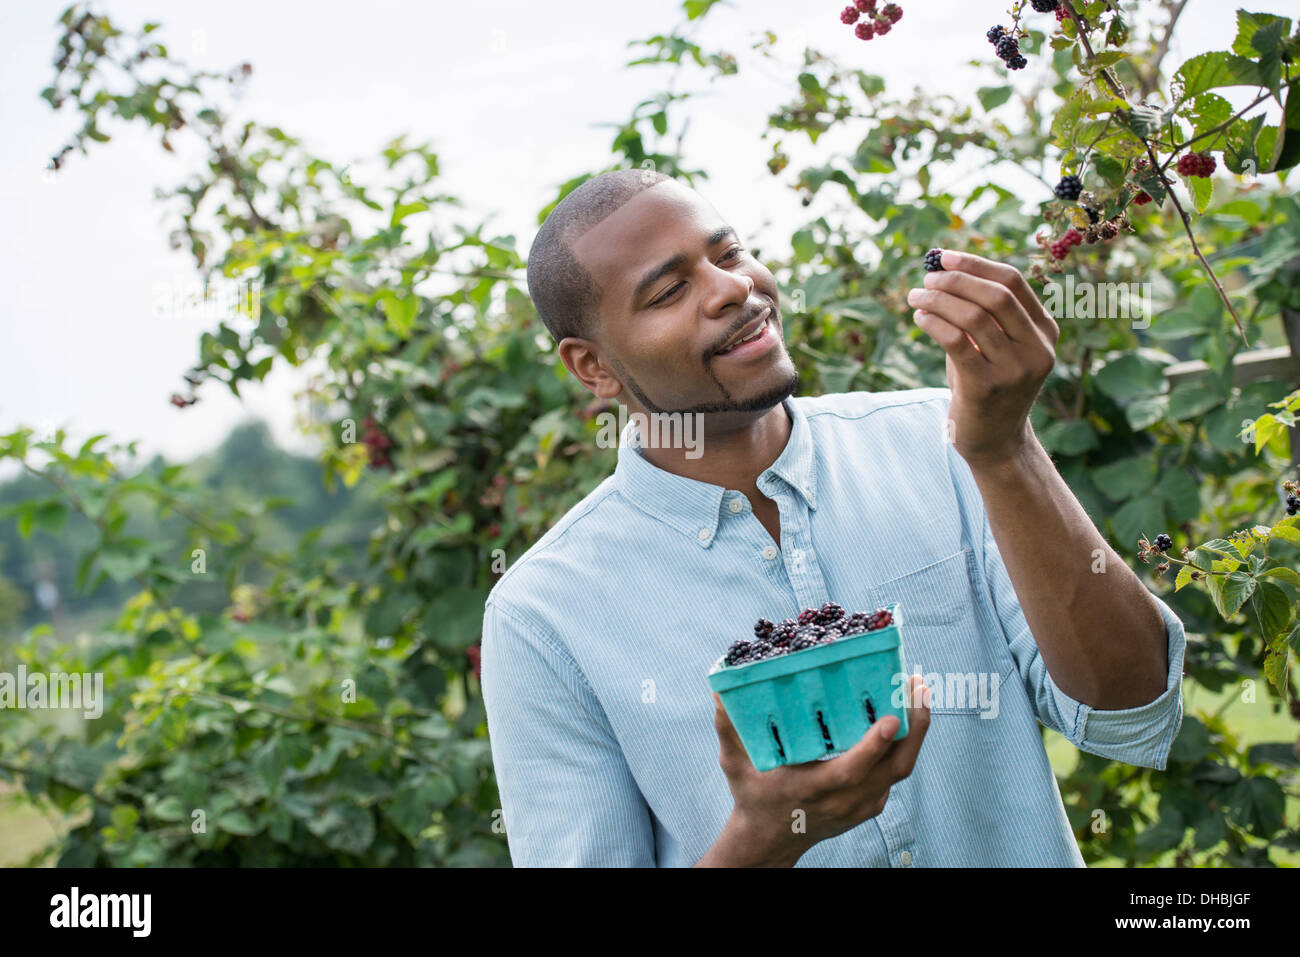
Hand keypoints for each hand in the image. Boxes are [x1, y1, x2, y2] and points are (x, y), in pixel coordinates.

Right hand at [708, 675, 930, 865]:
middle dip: (915, 727)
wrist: (769, 842)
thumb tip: (719, 690)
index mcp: (814, 788)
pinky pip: (893, 776)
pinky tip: (903, 718)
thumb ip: (728, 728)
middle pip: (894, 768)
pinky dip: (903, 747)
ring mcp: (860, 806)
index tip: (890, 718)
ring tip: (918, 693)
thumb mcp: (734, 764)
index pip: (851, 770)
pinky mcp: (868, 807)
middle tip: (919, 686)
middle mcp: (844, 800)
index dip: (873, 746)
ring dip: (915, 732)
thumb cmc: (752, 797)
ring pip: (900, 770)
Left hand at [906, 250, 1058, 468]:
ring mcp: (1016, 370)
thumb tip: (943, 270)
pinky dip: (933, 323)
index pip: (1013, 282)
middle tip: (927, 280)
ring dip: (937, 301)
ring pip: (973, 317)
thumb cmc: (988, 385)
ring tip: (915, 298)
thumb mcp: (996, 347)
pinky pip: (956, 342)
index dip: (976, 265)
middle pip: (996, 295)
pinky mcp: (987, 388)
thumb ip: (982, 313)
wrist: (995, 442)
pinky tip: (919, 318)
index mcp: (1045, 331)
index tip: (944, 257)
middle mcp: (1038, 349)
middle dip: (956, 281)